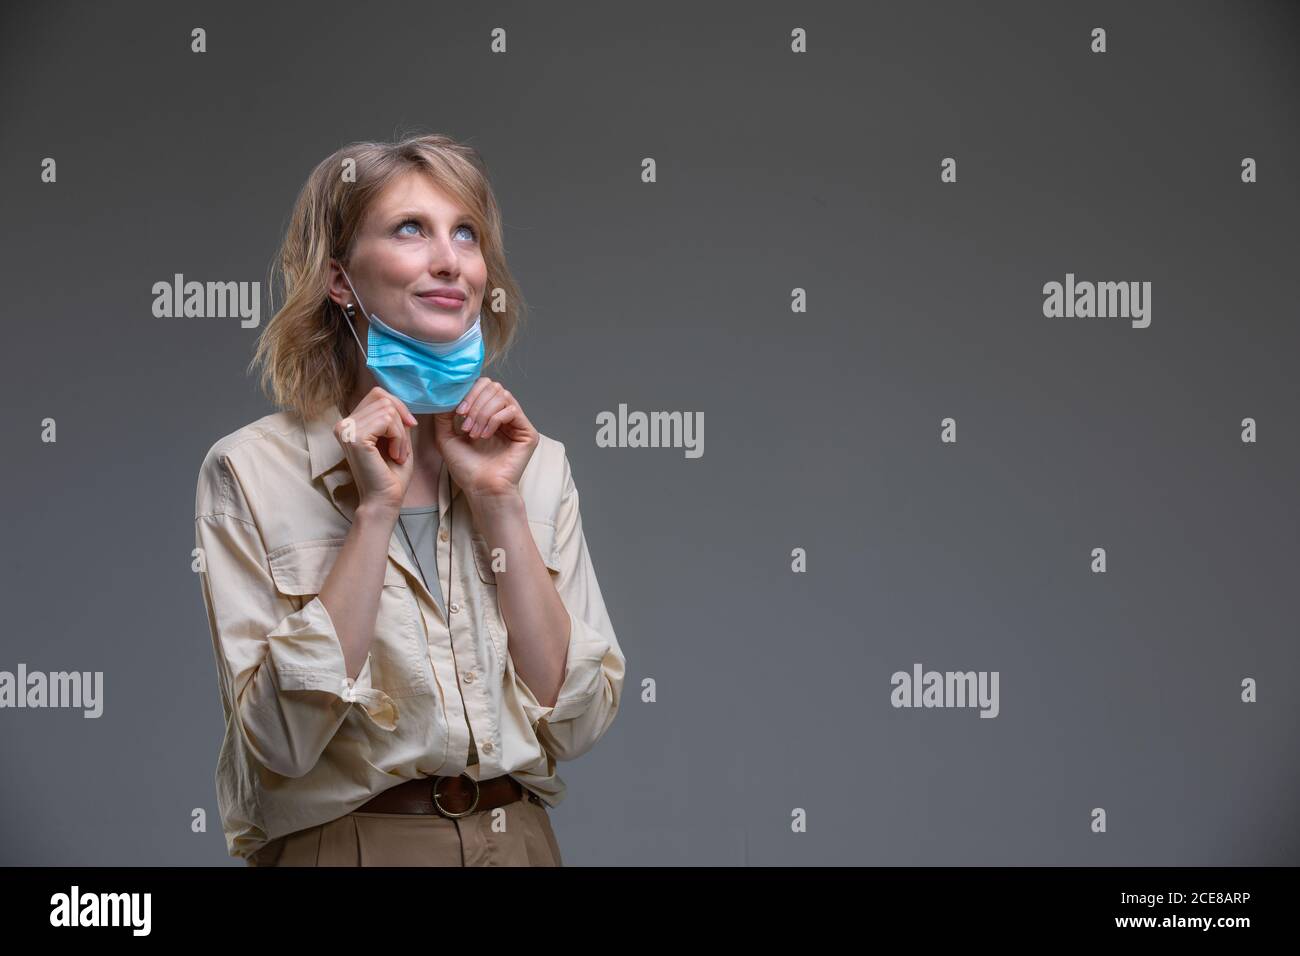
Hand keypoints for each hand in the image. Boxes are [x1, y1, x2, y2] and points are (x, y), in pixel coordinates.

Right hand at [334, 387, 417, 513]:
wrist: (385, 500)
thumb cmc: (391, 474)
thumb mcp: (396, 438)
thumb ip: (394, 417)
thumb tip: (399, 400)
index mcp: (350, 423)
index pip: (377, 394)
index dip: (399, 406)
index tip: (410, 426)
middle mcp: (343, 423)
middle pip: (383, 398)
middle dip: (401, 421)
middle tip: (402, 447)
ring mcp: (346, 429)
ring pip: (387, 410)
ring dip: (401, 433)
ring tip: (398, 454)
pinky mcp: (354, 437)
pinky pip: (387, 420)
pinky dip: (398, 438)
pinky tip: (394, 455)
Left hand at [432, 377, 538, 498]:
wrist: (480, 488)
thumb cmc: (466, 468)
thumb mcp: (446, 436)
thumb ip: (445, 413)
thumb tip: (447, 392)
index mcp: (488, 414)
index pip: (483, 386)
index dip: (469, 392)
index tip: (456, 411)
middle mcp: (504, 416)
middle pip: (493, 386)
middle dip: (475, 402)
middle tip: (465, 424)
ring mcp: (517, 424)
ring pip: (502, 395)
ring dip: (483, 412)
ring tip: (474, 434)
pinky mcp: (528, 432)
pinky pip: (512, 410)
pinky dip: (494, 420)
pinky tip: (486, 436)